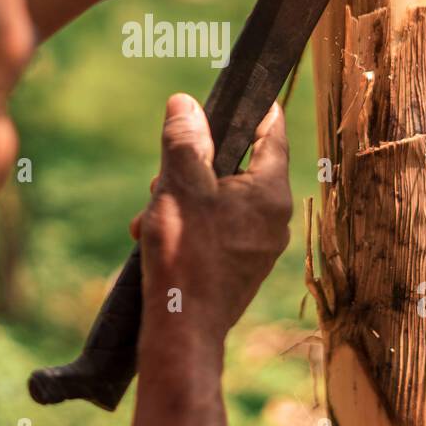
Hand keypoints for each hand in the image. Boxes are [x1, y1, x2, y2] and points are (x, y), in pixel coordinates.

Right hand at [132, 93, 291, 355]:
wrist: (182, 332)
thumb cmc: (185, 256)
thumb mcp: (179, 185)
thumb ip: (184, 139)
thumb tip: (185, 103)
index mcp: (270, 193)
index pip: (272, 132)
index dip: (253, 109)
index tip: (238, 93)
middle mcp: (275, 220)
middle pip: (237, 168)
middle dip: (194, 166)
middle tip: (161, 177)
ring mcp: (260, 247)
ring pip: (221, 201)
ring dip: (184, 199)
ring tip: (150, 216)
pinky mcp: (241, 269)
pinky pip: (218, 230)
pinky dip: (189, 226)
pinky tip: (156, 237)